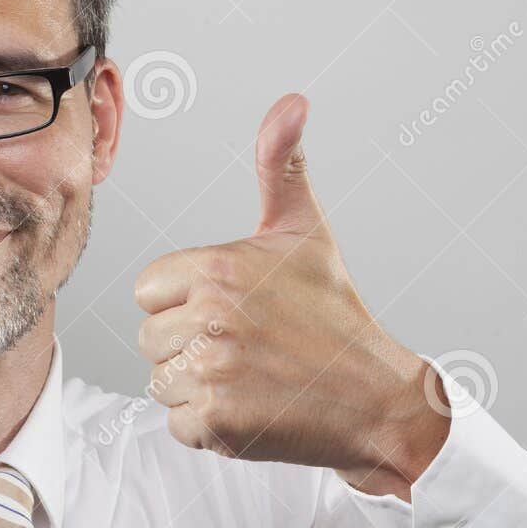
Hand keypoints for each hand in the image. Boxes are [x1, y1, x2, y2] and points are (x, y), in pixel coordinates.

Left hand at [133, 93, 450, 500]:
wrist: (376, 398)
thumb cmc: (334, 314)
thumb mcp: (305, 232)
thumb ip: (280, 165)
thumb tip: (292, 101)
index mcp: (218, 268)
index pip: (149, 289)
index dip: (184, 301)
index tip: (234, 309)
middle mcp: (212, 317)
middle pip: (150, 338)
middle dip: (188, 346)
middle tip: (247, 347)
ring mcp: (213, 372)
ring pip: (160, 381)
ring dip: (197, 386)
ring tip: (250, 376)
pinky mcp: (217, 422)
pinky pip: (177, 423)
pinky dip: (209, 426)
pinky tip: (252, 408)